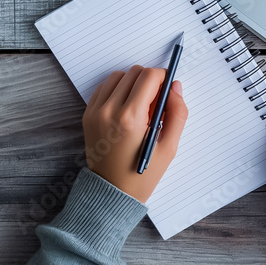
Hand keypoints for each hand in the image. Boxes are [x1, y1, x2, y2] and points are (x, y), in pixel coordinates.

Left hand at [82, 65, 188, 202]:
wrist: (111, 192)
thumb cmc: (141, 174)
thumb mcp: (169, 148)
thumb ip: (177, 113)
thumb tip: (175, 87)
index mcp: (130, 118)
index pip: (149, 76)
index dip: (164, 78)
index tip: (168, 88)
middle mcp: (109, 110)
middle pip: (134, 72)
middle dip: (150, 81)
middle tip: (156, 103)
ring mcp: (95, 111)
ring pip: (118, 76)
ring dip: (133, 83)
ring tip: (141, 107)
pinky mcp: (88, 114)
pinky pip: (104, 87)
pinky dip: (117, 90)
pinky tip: (126, 108)